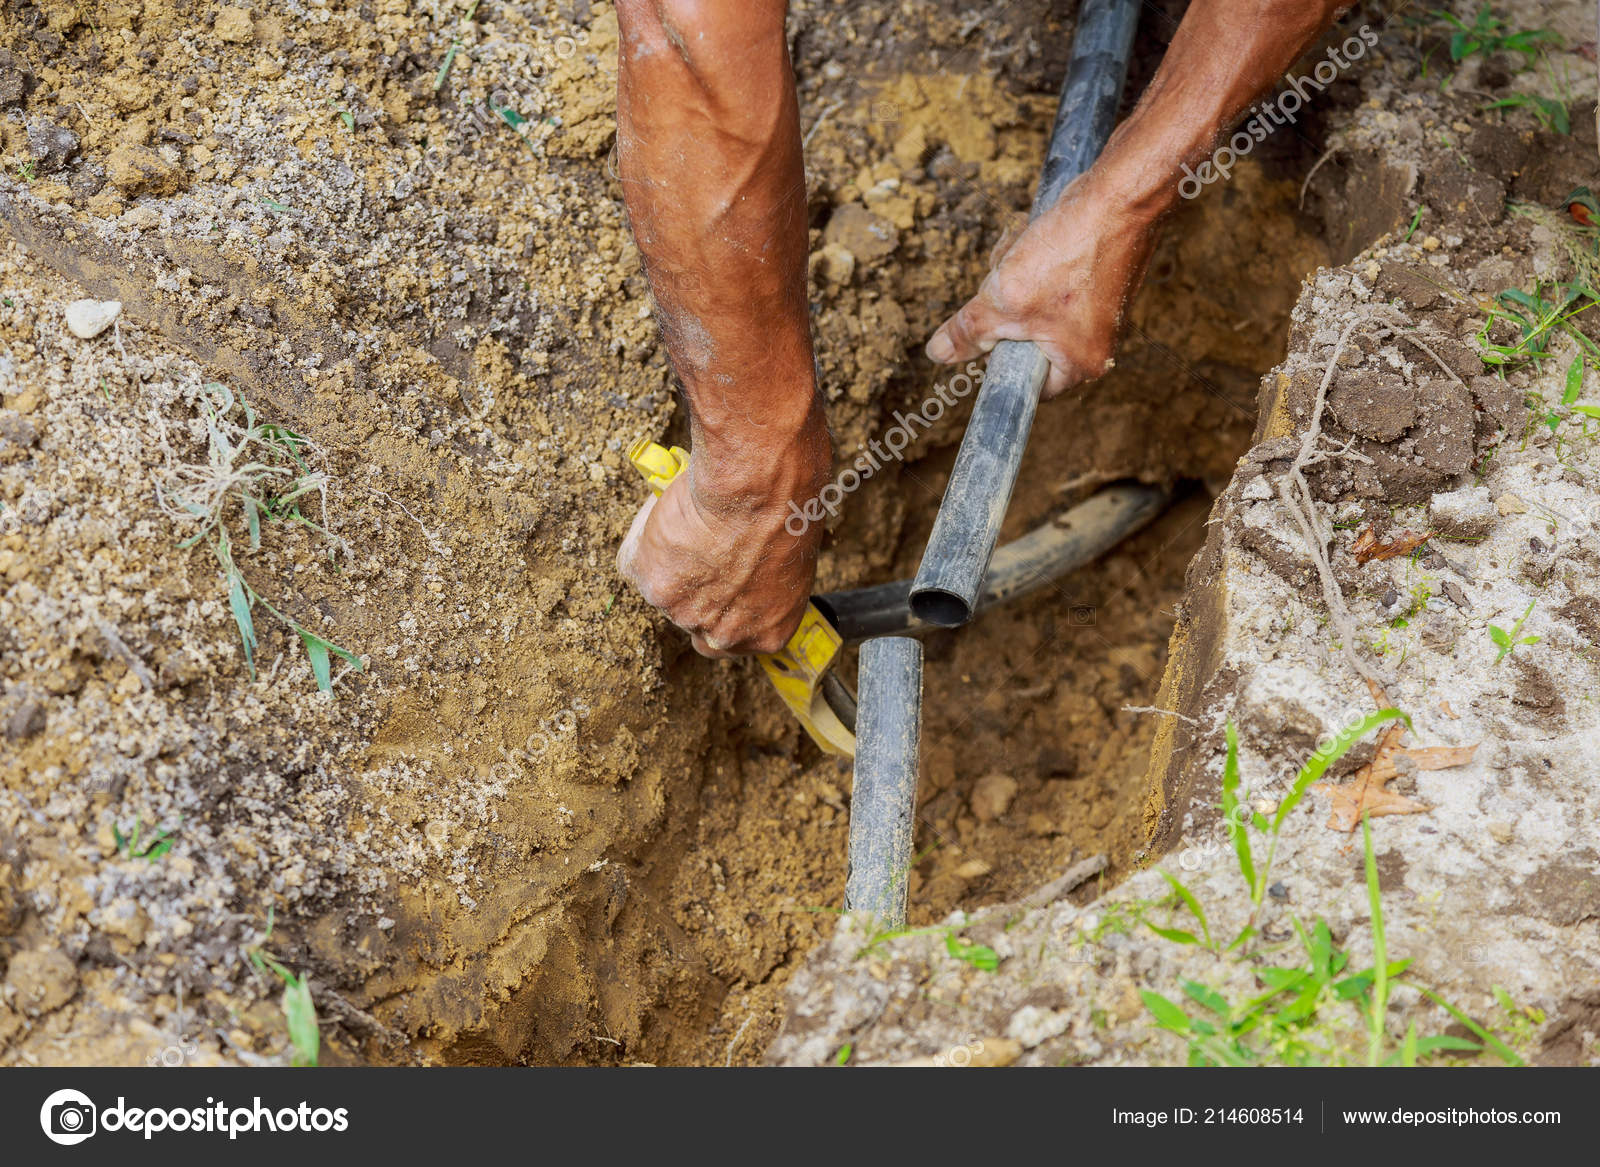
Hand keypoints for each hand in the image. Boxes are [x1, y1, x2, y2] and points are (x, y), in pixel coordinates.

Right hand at [617, 419, 831, 657]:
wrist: (759, 491)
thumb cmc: (788, 513)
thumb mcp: (793, 560)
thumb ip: (763, 582)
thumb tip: (748, 568)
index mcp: (767, 634)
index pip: (732, 639)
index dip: (721, 609)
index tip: (719, 582)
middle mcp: (724, 636)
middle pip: (694, 619)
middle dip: (692, 587)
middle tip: (699, 547)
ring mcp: (682, 613)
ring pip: (662, 587)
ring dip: (669, 559)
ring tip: (692, 521)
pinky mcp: (650, 582)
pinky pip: (636, 559)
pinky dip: (645, 535)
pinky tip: (671, 514)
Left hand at [924, 173, 1164, 397]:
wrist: (1119, 197)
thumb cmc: (1072, 252)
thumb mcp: (1005, 299)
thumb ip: (969, 331)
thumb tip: (940, 354)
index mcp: (1080, 363)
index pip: (1027, 386)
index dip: (998, 360)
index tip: (984, 336)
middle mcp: (1094, 343)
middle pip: (1023, 340)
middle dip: (1003, 307)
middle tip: (1005, 283)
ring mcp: (1095, 310)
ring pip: (1028, 305)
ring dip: (1013, 277)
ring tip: (1023, 250)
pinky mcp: (1091, 280)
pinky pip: (1045, 280)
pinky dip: (1031, 259)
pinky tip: (1033, 236)